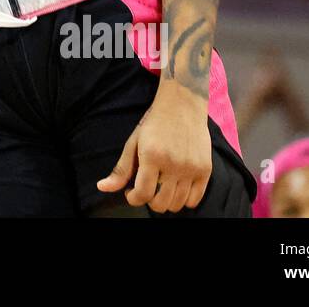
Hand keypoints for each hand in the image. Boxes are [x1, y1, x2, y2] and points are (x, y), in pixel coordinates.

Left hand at [97, 82, 211, 212]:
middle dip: (149, 201)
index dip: (134, 198)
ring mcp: (191, 168)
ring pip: (177, 204)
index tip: (131, 192)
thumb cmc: (154, 123)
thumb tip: (103, 188)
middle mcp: (174, 164)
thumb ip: (121, 169)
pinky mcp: (205, 169)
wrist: (182, 104)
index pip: (143, 194)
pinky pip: (194, 200)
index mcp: (152, 156)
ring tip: (160, 187)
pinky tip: (175, 187)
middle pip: (161, 203)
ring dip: (165, 201)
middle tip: (146, 188)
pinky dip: (183, 200)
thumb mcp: (133, 143)